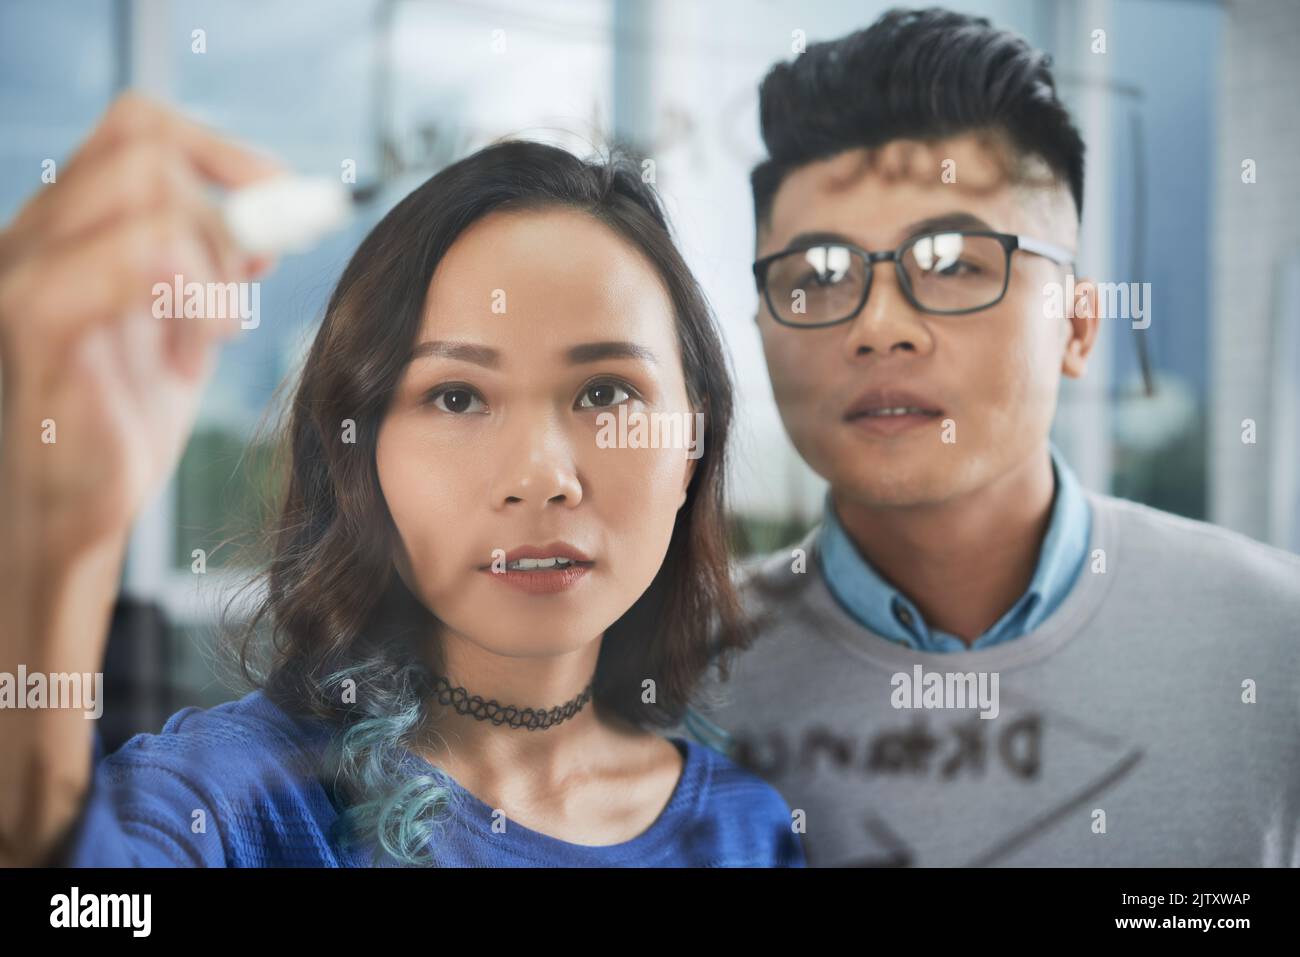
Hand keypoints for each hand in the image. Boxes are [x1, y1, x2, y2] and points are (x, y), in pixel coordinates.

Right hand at [0, 91, 282, 561]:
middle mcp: (32, 234)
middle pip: (147, 149)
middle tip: (240, 295)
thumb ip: (215, 262)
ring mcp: (27, 274)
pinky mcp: (40, 324)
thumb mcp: (182, 323)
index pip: (139, 126)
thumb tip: (272, 210)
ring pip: (148, 193)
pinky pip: (137, 256)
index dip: (224, 153)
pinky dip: (194, 298)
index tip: (286, 204)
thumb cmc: (123, 420)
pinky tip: (188, 359)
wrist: (74, 511)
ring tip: (206, 338)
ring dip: (209, 266)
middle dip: (225, 219)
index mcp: (65, 226)